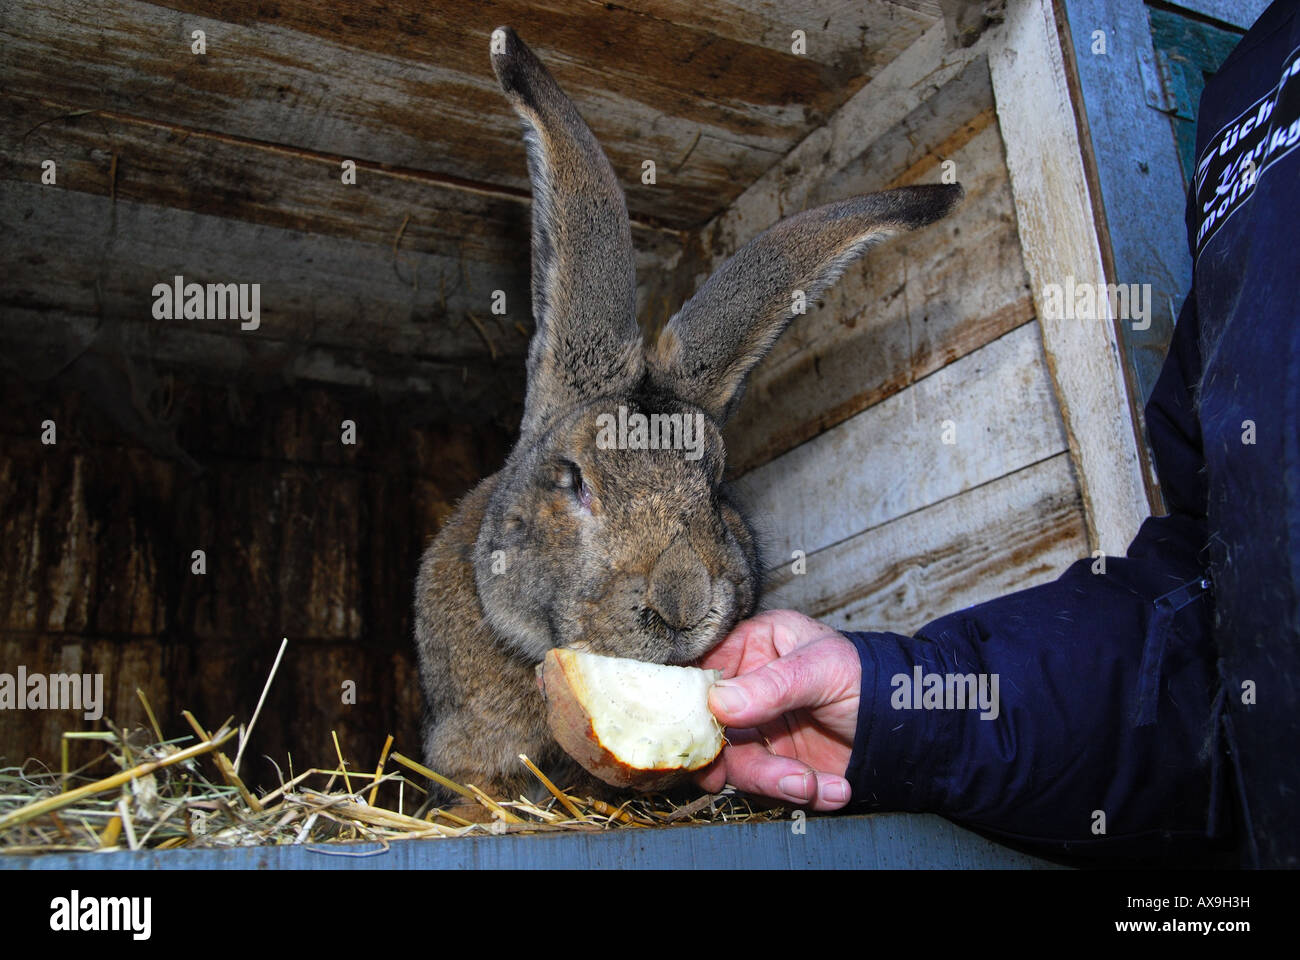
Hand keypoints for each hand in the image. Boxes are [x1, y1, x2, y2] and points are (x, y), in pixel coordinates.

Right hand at [694, 609, 861, 810]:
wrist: (911, 729)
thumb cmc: (870, 678)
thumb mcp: (825, 670)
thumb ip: (773, 685)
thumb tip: (719, 702)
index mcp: (754, 645)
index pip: (704, 670)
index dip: (694, 701)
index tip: (700, 730)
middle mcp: (748, 687)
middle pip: (713, 726)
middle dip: (739, 759)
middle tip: (759, 775)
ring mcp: (760, 728)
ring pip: (737, 764)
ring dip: (776, 781)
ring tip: (812, 784)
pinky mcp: (776, 763)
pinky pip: (767, 786)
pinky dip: (801, 793)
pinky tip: (833, 788)